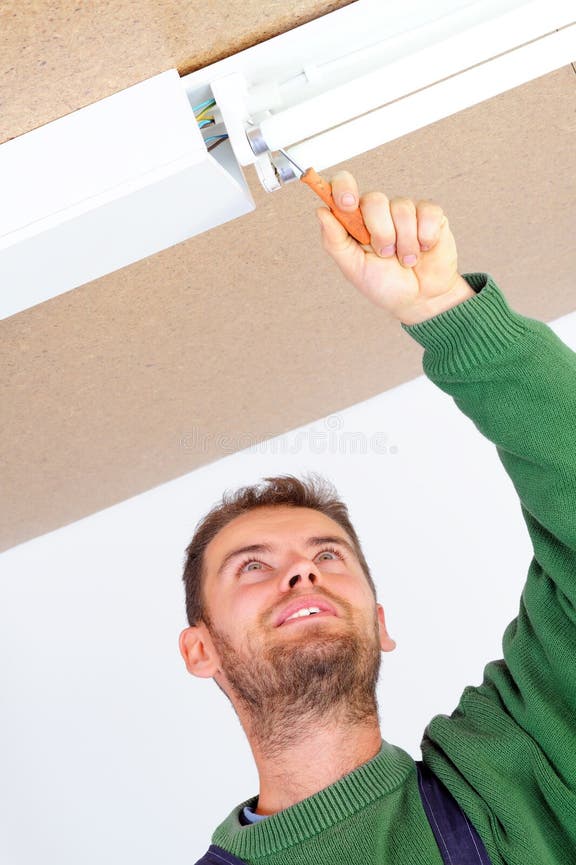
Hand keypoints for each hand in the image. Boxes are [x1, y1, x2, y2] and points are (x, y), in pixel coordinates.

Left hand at [316, 171, 474, 324]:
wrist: (420, 300)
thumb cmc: (385, 285)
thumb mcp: (354, 268)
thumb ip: (335, 241)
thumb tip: (321, 211)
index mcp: (356, 220)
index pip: (344, 187)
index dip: (343, 189)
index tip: (347, 204)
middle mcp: (379, 211)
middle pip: (375, 200)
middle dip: (381, 233)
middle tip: (386, 254)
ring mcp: (405, 211)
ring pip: (402, 210)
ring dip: (405, 244)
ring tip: (406, 260)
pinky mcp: (431, 215)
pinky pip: (427, 214)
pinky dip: (425, 238)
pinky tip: (424, 250)